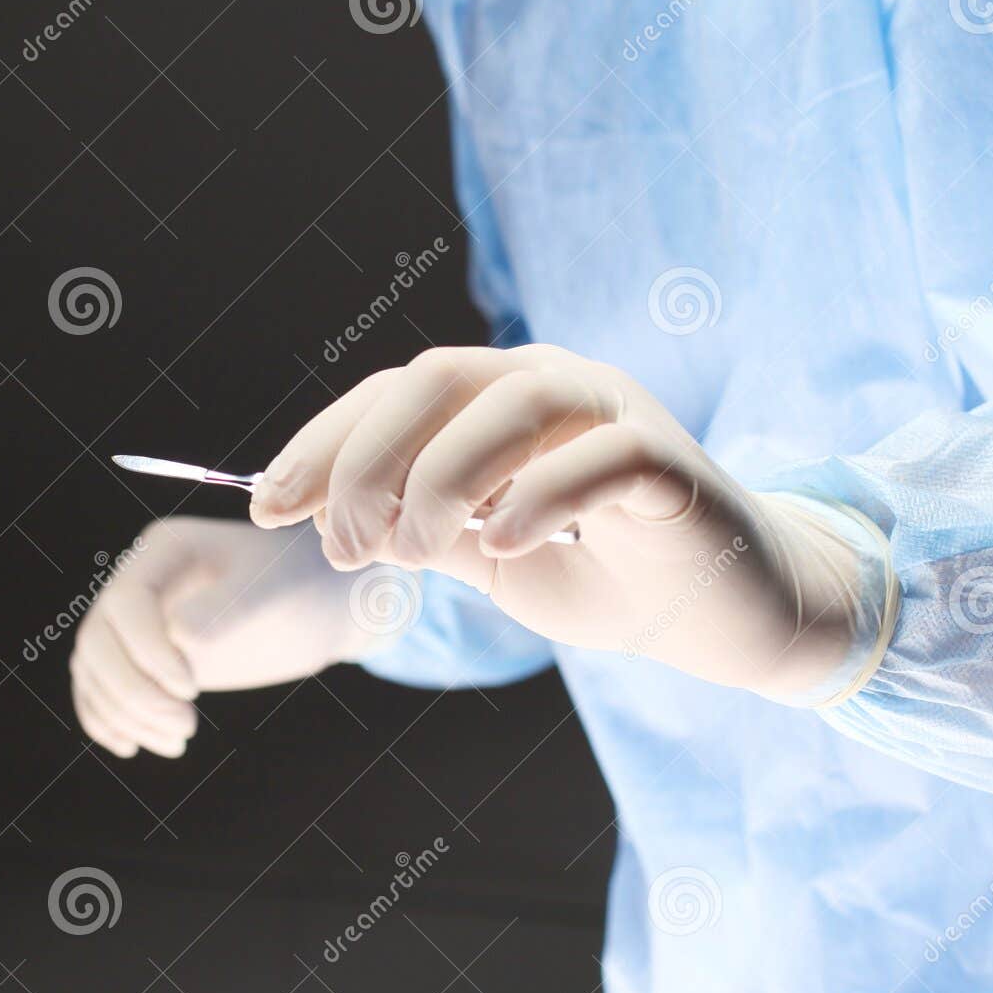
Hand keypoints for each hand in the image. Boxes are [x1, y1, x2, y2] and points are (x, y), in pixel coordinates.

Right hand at [70, 516, 371, 757]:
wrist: (311, 605)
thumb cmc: (296, 590)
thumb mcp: (272, 594)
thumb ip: (231, 609)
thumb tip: (179, 636)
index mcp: (165, 548)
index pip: (127, 601)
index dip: (146, 650)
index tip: (191, 689)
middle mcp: (138, 580)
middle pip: (98, 640)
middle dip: (133, 691)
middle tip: (187, 726)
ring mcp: (131, 620)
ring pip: (93, 669)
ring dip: (123, 714)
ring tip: (179, 741)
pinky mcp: (136, 656)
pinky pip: (98, 688)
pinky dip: (108, 720)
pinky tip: (135, 747)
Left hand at [250, 345, 888, 702]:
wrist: (723, 614)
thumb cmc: (604, 577)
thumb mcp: (488, 555)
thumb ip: (421, 528)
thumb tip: (335, 518)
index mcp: (504, 397)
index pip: (396, 390)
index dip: (321, 442)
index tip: (268, 506)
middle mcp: (558, 384)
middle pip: (438, 378)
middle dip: (366, 462)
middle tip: (347, 546)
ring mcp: (620, 415)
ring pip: (514, 402)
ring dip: (441, 479)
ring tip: (419, 552)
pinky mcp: (674, 465)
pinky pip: (604, 459)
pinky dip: (540, 501)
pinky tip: (505, 550)